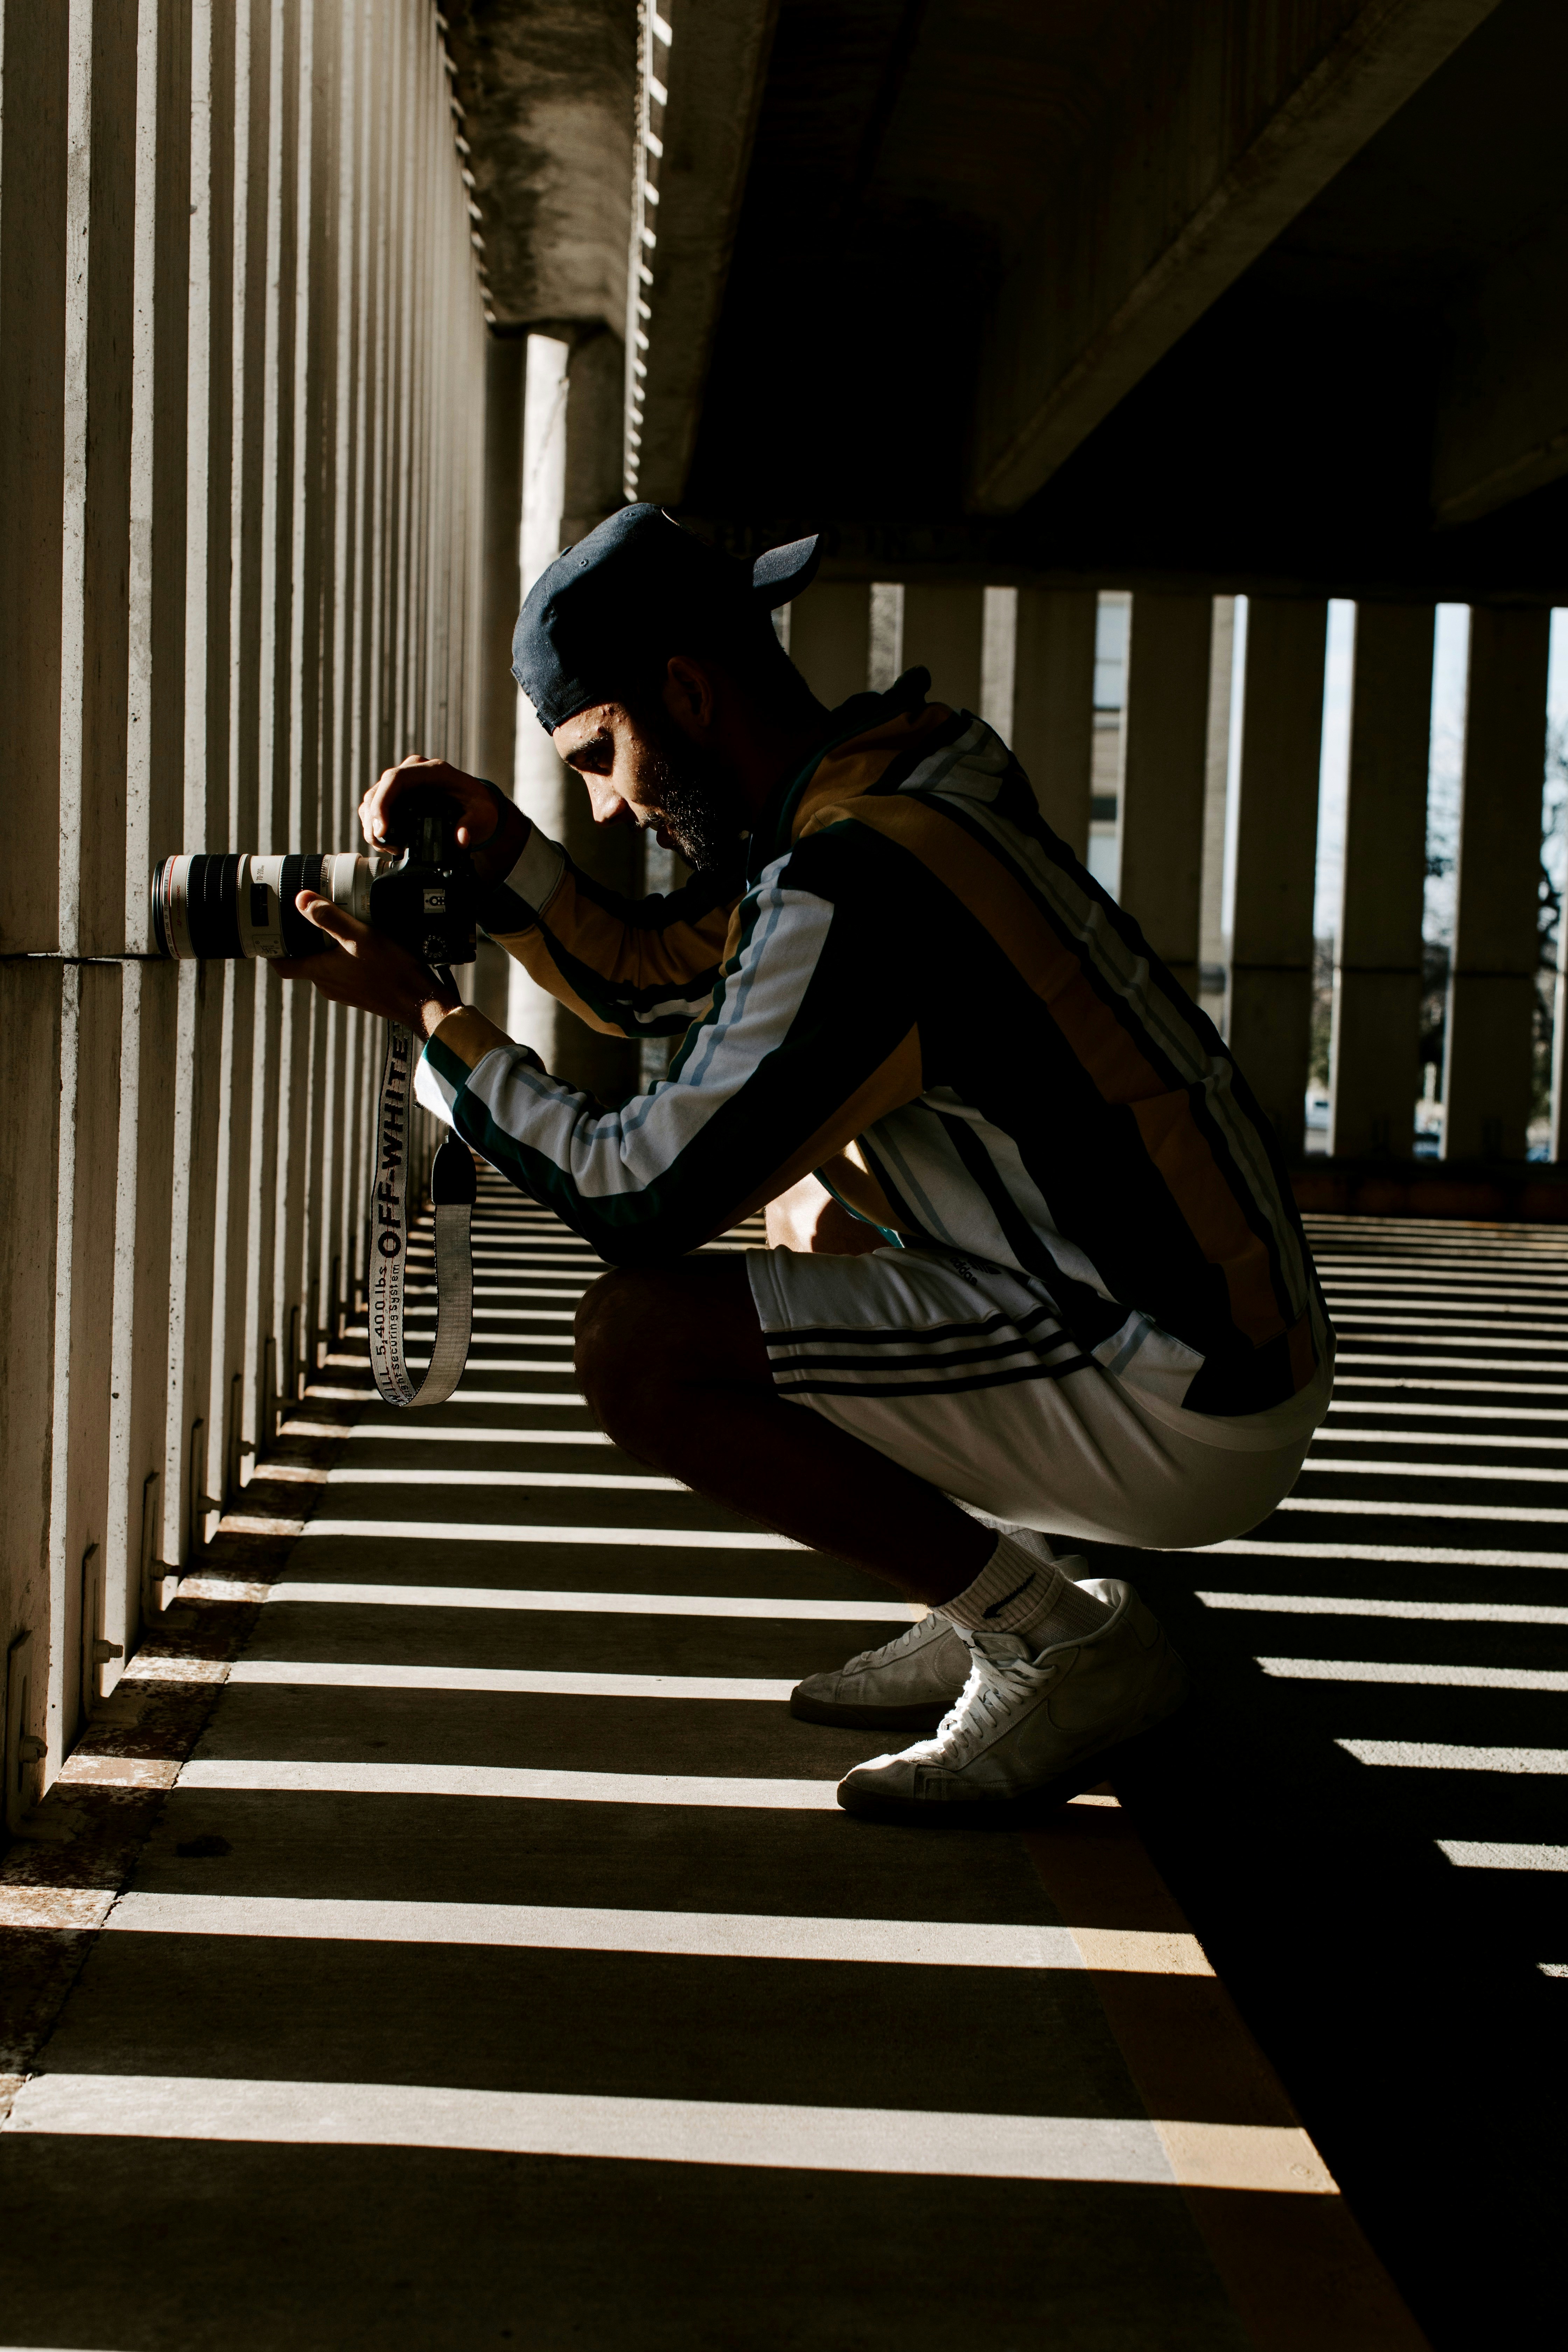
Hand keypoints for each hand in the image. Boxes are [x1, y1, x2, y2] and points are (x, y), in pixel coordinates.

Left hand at [275, 893, 462, 1038]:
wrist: (421, 1002)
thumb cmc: (392, 970)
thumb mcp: (360, 936)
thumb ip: (330, 917)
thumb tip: (301, 900)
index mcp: (321, 972)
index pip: (283, 966)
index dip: (274, 952)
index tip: (272, 936)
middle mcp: (329, 986)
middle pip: (305, 964)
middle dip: (305, 944)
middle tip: (310, 922)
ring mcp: (346, 993)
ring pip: (327, 970)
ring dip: (328, 952)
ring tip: (340, 929)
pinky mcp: (363, 995)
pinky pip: (346, 975)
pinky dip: (347, 961)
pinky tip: (364, 948)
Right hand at [359, 752, 528, 884]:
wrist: (477, 804)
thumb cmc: (478, 805)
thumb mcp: (482, 815)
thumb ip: (472, 825)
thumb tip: (460, 839)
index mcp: (433, 770)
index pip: (396, 778)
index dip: (383, 802)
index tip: (382, 828)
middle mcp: (414, 771)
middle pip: (379, 790)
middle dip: (373, 820)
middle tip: (382, 844)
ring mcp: (404, 782)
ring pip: (373, 799)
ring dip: (372, 824)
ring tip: (386, 847)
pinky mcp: (398, 795)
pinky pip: (377, 807)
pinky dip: (375, 825)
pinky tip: (386, 841)